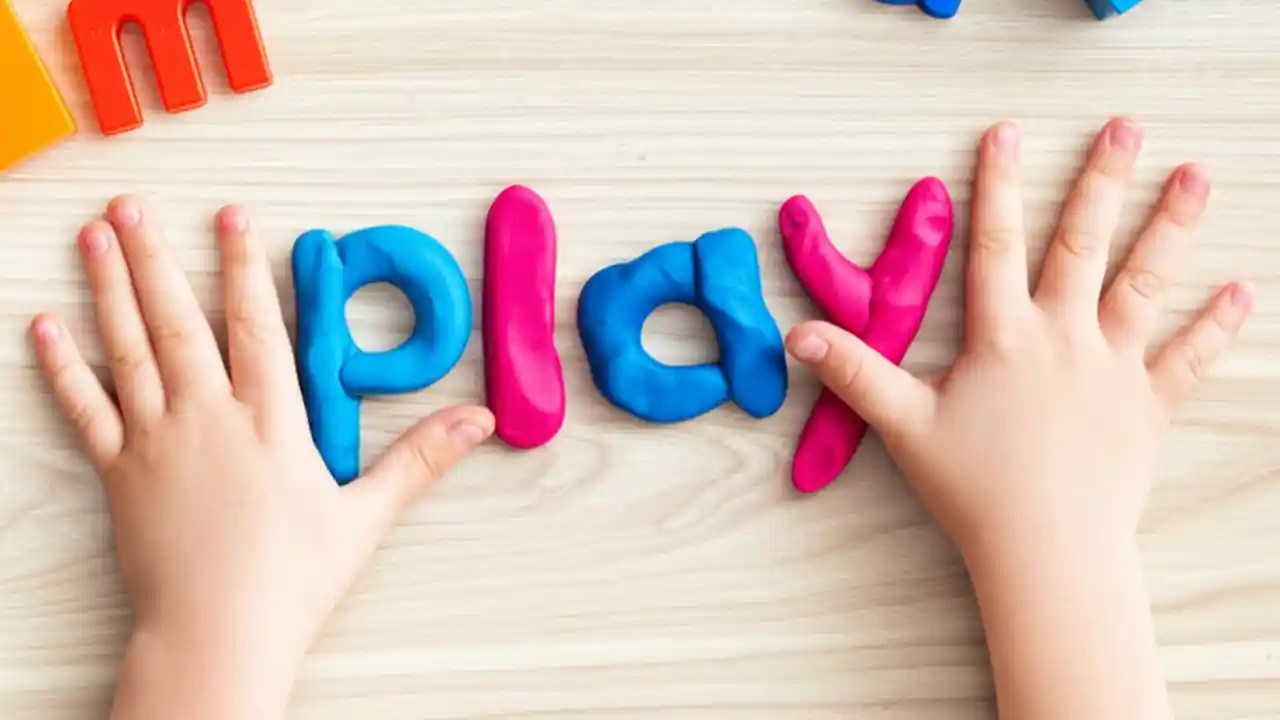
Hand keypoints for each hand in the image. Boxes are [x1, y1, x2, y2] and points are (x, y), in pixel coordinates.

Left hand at [29, 196, 493, 718]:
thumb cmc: (291, 579)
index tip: (232, 217)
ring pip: (126, 347)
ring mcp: (157, 440)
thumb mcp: (367, 515)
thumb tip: (477, 420)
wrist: (216, 632)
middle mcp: (209, 416)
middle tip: (132, 204)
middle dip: (156, 257)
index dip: (244, 266)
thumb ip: (420, 459)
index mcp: (271, 420)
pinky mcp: (119, 473)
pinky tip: (44, 327)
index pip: (256, 324)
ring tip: (95, 236)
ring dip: (108, 287)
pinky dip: (62, 366)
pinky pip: (85, 409)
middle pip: (178, 320)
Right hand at [785, 118, 1251, 719]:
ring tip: (1194, 177)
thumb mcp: (903, 425)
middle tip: (1124, 127)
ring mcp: (1112, 368)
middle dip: (1102, 181)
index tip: (1007, 134)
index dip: (997, 185)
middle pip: (1083, 246)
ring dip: (1171, 227)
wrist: (1048, 548)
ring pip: (1145, 284)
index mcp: (1004, 338)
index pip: (997, 245)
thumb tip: (799, 336)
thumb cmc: (975, 489)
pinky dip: (1215, 325)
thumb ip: (854, 373)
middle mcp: (1064, 339)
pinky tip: (1242, 291)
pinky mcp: (1147, 405)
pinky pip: (1187, 358)